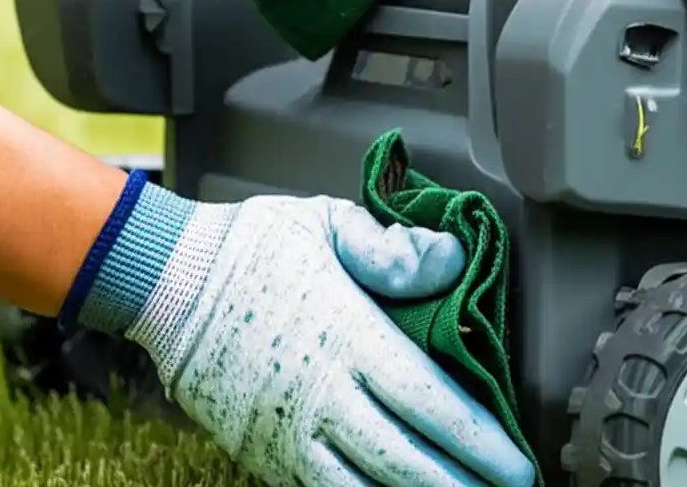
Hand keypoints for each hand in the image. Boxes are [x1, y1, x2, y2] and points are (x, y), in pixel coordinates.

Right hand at [123, 194, 533, 486]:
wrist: (168, 281)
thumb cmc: (256, 248)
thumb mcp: (328, 223)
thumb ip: (393, 248)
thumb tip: (453, 260)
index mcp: (348, 336)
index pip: (429, 402)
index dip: (480, 442)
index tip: (518, 466)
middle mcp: (320, 393)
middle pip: (404, 462)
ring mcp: (286, 431)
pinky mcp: (261, 451)